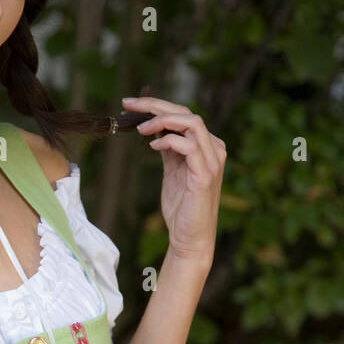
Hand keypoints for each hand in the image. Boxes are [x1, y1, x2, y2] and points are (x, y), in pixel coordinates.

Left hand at [122, 94, 224, 263]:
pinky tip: (152, 147)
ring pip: (192, 122)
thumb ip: (168, 150)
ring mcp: (212, 161)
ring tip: (141, 129)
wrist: (189, 238)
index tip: (130, 104)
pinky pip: (189, 145)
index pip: (183, 115)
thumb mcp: (172, 171)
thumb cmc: (181, 208)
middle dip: (155, 106)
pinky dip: (168, 141)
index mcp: (207, 147)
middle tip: (129, 105)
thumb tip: (153, 130)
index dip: (157, 106)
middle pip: (187, 113)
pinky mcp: (205, 175)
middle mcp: (214, 150)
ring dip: (162, 120)